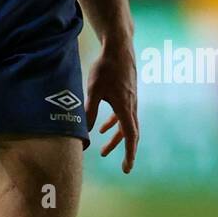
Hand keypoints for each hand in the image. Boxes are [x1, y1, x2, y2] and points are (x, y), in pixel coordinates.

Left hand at [85, 39, 138, 172]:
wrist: (119, 48)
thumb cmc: (106, 68)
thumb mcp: (93, 90)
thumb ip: (90, 112)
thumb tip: (86, 133)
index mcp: (125, 107)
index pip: (130, 136)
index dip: (129, 154)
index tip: (127, 168)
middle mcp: (131, 106)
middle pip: (131, 134)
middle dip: (125, 151)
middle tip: (123, 167)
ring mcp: (131, 100)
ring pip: (126, 125)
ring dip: (116, 138)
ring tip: (103, 150)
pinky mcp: (127, 94)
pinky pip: (123, 115)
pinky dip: (114, 124)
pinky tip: (102, 128)